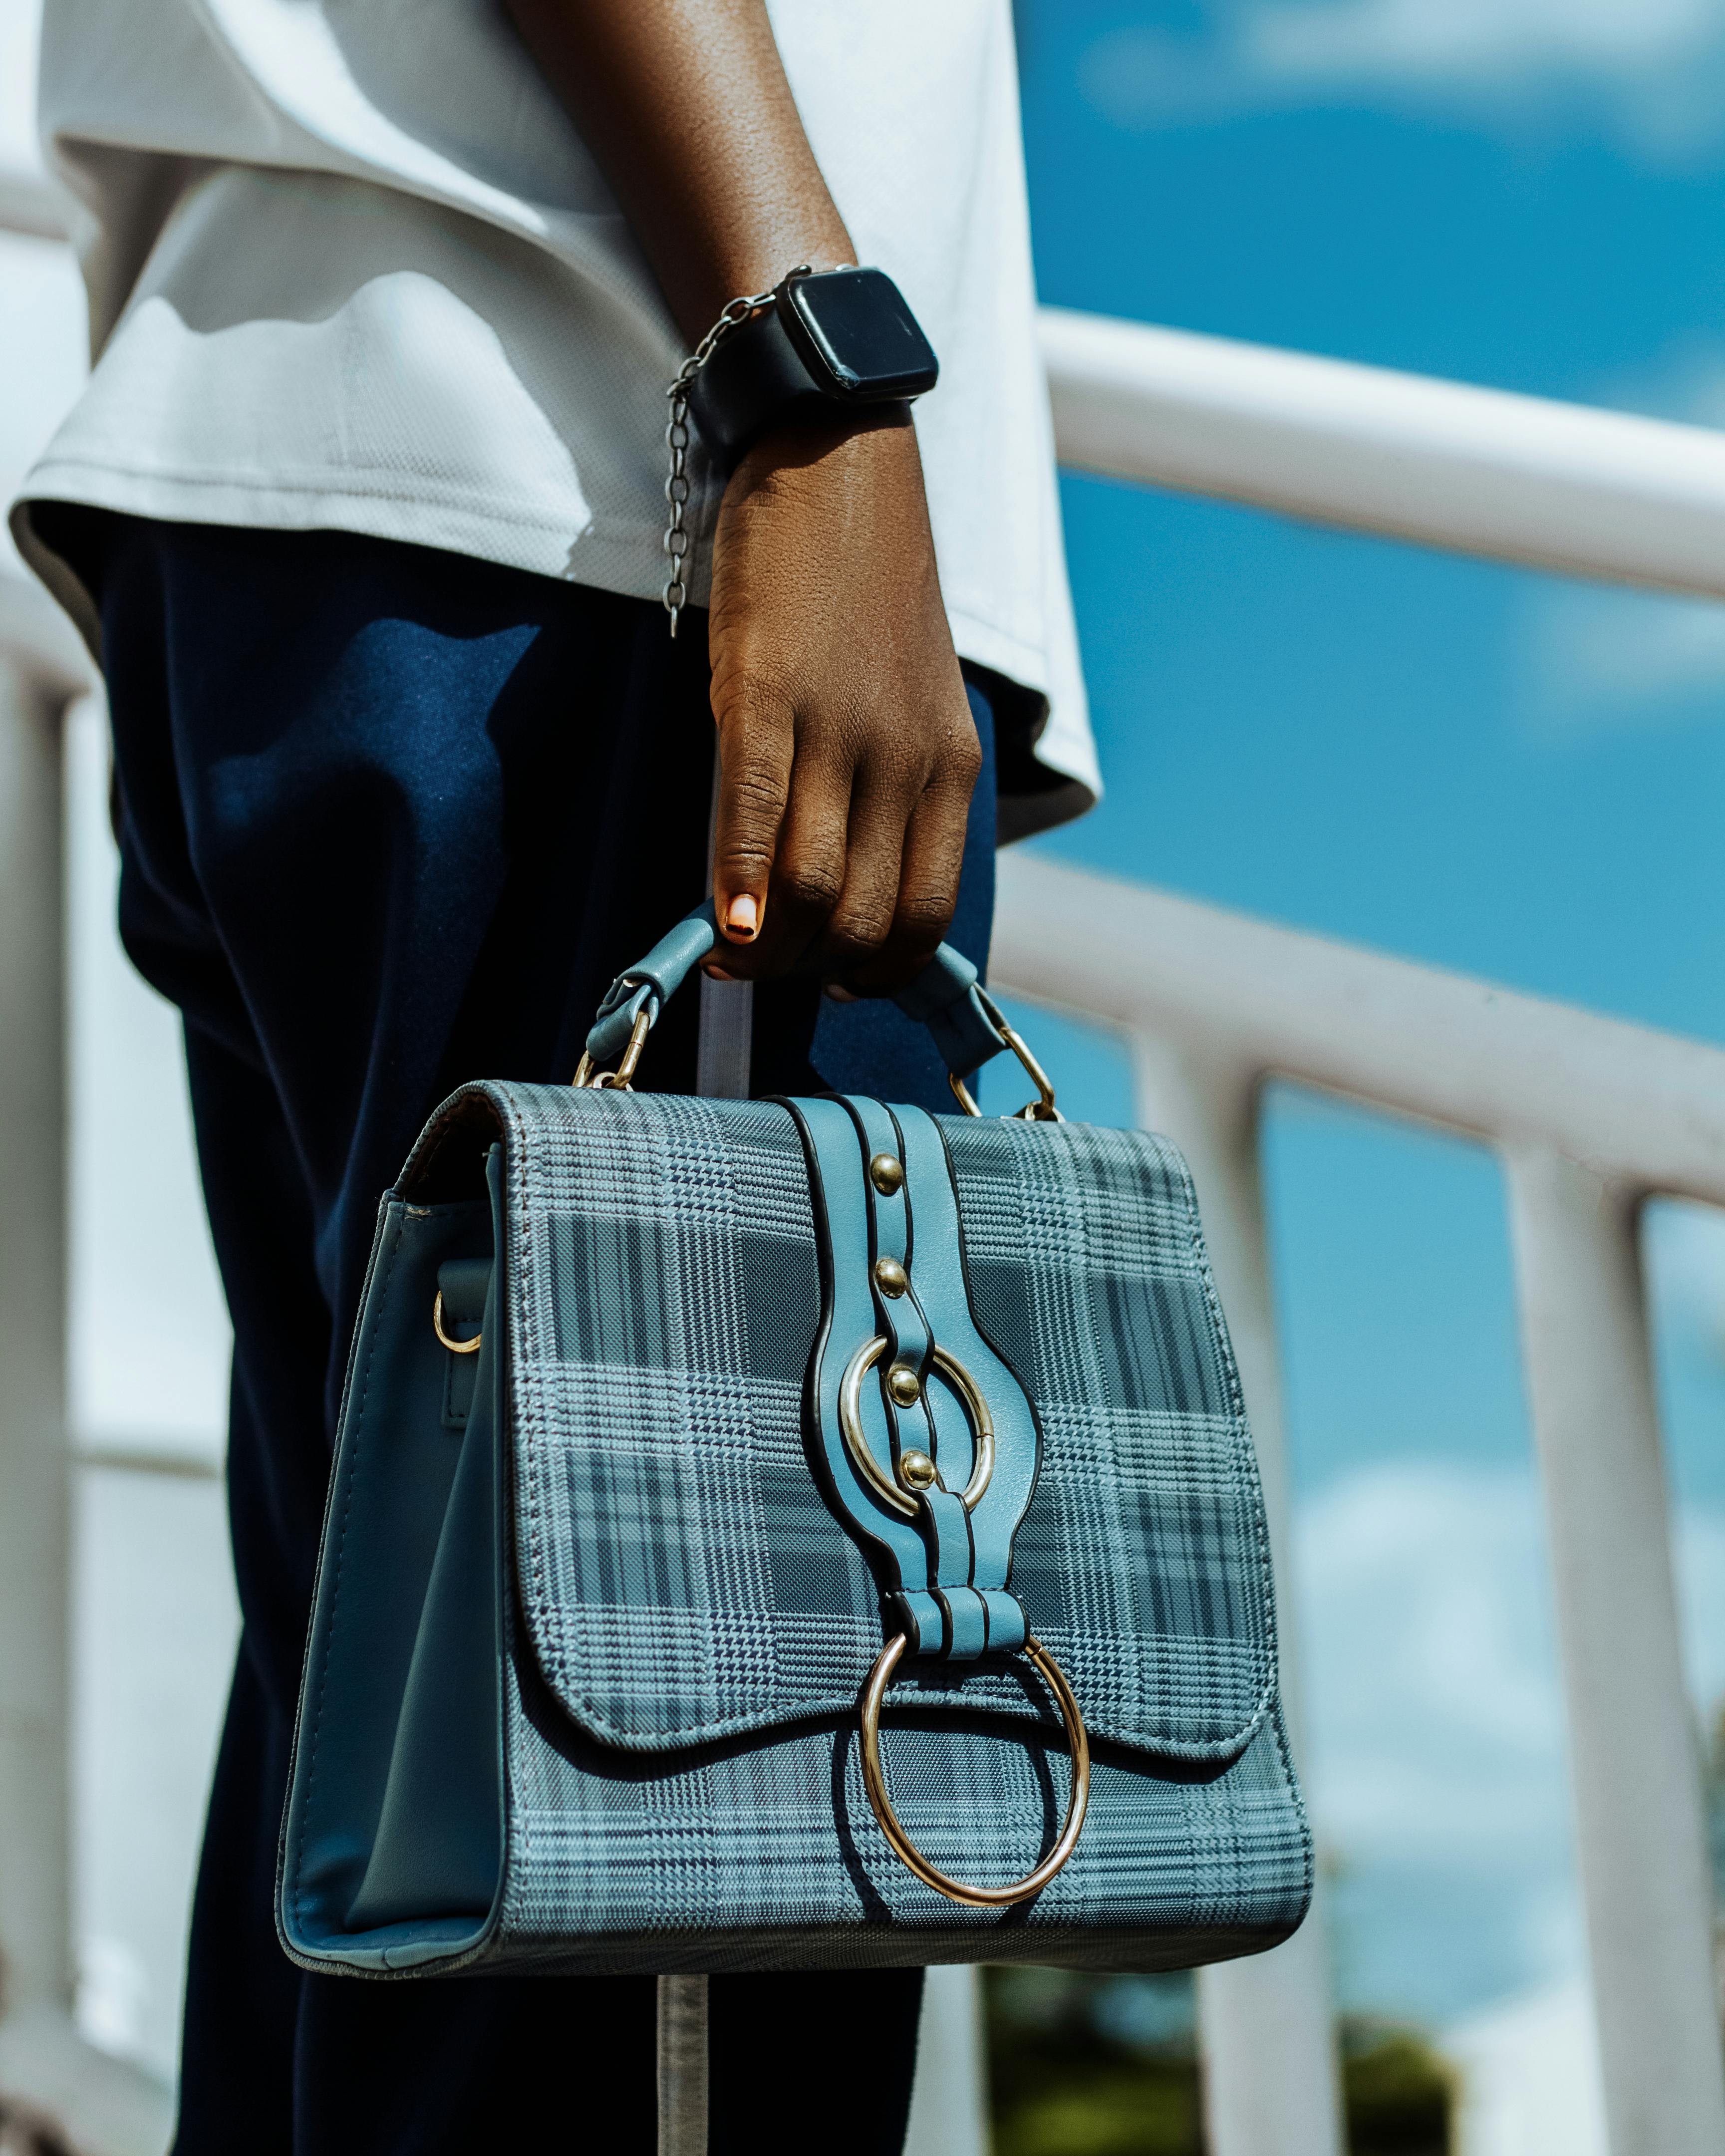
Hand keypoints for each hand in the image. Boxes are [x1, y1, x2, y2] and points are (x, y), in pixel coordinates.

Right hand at [704, 409, 980, 992]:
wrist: (835, 456)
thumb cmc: (863, 592)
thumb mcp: (913, 698)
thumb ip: (895, 789)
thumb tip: (844, 887)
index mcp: (952, 766)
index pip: (925, 914)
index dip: (877, 970)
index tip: (834, 977)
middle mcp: (907, 757)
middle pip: (864, 917)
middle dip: (812, 969)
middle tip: (767, 969)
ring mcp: (840, 726)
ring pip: (814, 887)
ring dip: (768, 948)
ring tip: (735, 953)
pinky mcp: (768, 690)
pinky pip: (757, 815)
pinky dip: (738, 885)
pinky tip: (723, 926)